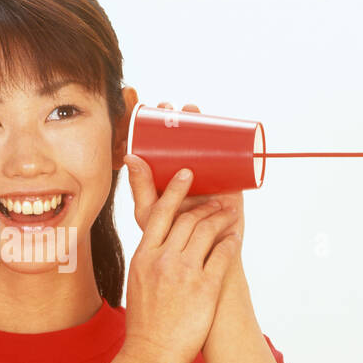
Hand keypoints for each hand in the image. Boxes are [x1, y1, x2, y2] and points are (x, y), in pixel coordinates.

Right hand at [119, 160, 240, 362]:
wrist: (151, 352)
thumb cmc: (145, 321)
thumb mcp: (137, 282)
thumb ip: (149, 259)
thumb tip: (161, 243)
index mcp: (143, 256)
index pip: (160, 212)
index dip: (175, 190)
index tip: (187, 174)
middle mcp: (163, 259)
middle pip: (188, 219)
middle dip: (205, 207)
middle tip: (217, 204)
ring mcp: (185, 272)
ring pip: (207, 232)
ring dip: (220, 220)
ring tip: (228, 217)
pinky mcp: (205, 287)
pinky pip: (222, 255)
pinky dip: (229, 242)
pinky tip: (234, 238)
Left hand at [125, 102, 244, 254]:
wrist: (199, 258)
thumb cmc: (169, 238)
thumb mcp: (150, 211)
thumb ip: (141, 188)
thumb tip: (130, 156)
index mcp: (165, 174)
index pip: (159, 142)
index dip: (155, 121)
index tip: (149, 104)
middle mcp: (187, 169)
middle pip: (183, 136)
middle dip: (177, 116)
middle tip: (169, 107)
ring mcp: (208, 173)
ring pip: (205, 140)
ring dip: (199, 118)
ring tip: (191, 108)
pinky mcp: (229, 180)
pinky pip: (231, 156)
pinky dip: (230, 136)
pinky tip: (223, 119)